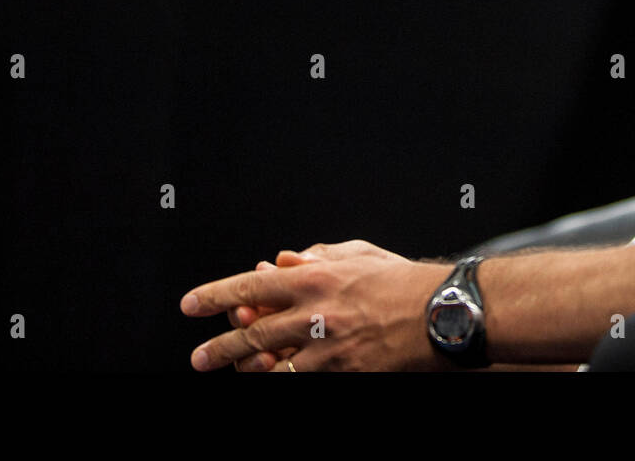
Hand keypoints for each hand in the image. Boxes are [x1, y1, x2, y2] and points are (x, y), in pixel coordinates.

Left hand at [182, 239, 450, 371]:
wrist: (442, 312)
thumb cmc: (404, 280)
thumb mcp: (358, 254)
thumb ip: (316, 255)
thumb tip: (280, 261)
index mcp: (316, 276)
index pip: (251, 284)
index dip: (215, 295)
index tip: (192, 304)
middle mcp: (317, 312)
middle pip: (254, 330)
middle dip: (220, 346)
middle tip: (200, 357)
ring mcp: (330, 347)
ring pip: (272, 364)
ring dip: (246, 369)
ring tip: (231, 371)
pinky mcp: (345, 372)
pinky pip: (303, 381)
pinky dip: (283, 379)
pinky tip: (271, 378)